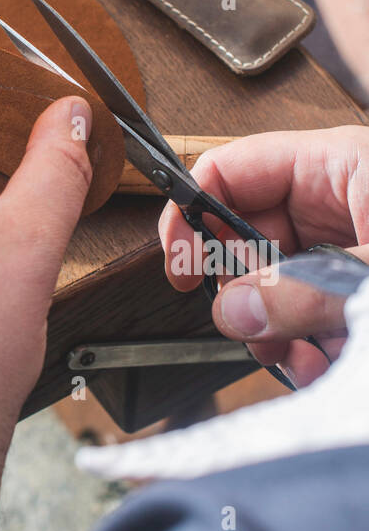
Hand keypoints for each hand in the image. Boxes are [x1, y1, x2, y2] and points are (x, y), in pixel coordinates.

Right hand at [159, 127, 368, 386]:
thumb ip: (306, 288)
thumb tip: (235, 310)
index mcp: (335, 166)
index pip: (232, 169)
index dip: (192, 211)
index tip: (179, 265)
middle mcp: (334, 203)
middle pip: (245, 235)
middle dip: (240, 292)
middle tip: (245, 326)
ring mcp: (345, 246)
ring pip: (274, 284)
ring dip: (273, 330)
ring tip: (291, 358)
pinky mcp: (355, 288)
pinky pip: (307, 313)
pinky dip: (306, 347)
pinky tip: (318, 364)